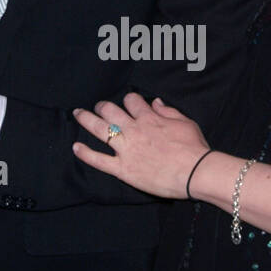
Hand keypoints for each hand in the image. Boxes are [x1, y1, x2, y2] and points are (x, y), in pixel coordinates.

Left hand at [72, 92, 208, 198]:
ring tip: (78, 114)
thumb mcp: (185, 122)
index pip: (132, 101)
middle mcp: (134, 130)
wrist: (195, 172)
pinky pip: (99, 160)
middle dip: (102, 106)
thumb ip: (168, 111)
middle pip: (110, 111)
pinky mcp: (123, 169)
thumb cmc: (194, 148)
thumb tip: (155, 102)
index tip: (128, 102)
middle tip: (98, 106)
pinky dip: (86, 153)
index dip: (129, 99)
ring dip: (86, 120)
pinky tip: (75, 147)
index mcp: (149, 118)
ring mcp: (126, 149)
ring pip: (100, 130)